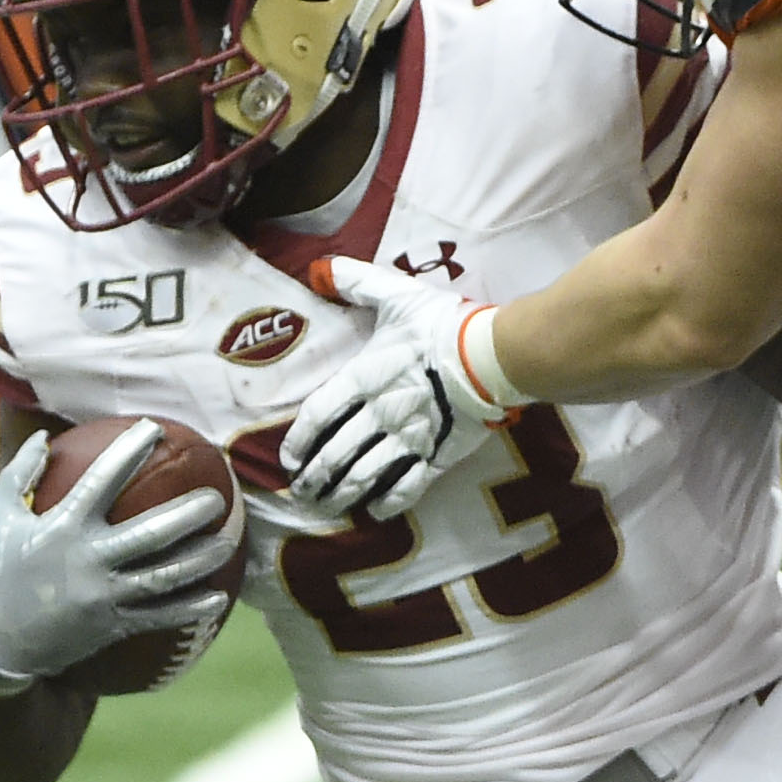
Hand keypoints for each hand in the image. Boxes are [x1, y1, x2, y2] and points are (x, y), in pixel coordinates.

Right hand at [0, 423, 240, 698]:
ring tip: (228, 541)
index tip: (155, 429)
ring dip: (201, 560)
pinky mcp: (109, 626)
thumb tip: (44, 435)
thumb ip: (20, 474)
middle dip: (189, 515)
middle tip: (218, 498)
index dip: (129, 451)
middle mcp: (86, 561)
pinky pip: (158, 617)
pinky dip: (190, 609)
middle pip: (151, 534)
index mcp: (61, 528)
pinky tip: (218, 598)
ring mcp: (101, 597)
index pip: (102, 481)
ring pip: (163, 577)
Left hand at [279, 263, 519, 518]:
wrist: (491, 356)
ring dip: (342, 494)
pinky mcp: (436, 455)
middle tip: (303, 492)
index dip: (299, 440)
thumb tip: (319, 269)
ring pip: (365, 475)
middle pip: (336, 454)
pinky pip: (406, 487)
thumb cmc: (442, 324)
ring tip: (328, 507)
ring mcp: (407, 439)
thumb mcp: (397, 294)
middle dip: (316, 478)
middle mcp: (378, 414)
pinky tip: (375, 512)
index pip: (318, 415)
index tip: (289, 458)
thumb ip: (356, 282)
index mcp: (363, 378)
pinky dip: (388, 503)